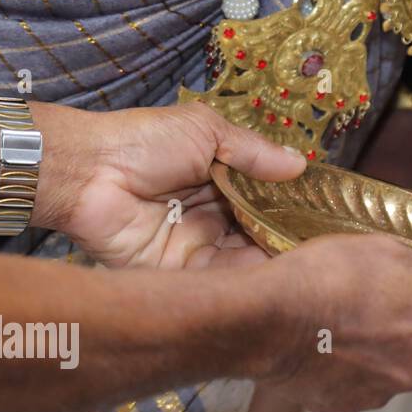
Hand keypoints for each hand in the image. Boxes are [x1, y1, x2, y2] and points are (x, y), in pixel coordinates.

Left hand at [41, 101, 305, 268]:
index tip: (323, 216)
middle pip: (258, 233)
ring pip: (244, 259)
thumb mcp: (207, 132)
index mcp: (218, 182)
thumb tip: (300, 166)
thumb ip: (254, 152)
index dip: (289, 208)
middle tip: (324, 245)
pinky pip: (217, 279)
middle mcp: (210, 217)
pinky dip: (245, 279)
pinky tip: (274, 276)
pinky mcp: (177, 272)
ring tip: (309, 263)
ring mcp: (195, 246)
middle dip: (286, 238)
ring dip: (271, 260)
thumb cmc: (143, 142)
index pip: (263, 201)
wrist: (87, 171)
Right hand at [257, 234, 411, 411]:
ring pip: (397, 372)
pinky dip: (352, 365)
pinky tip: (328, 338)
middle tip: (395, 310)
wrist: (265, 317)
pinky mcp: (343, 405)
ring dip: (386, 349)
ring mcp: (378, 391)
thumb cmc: (327, 277)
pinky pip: (360, 384)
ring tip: (350, 317)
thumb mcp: (390, 251)